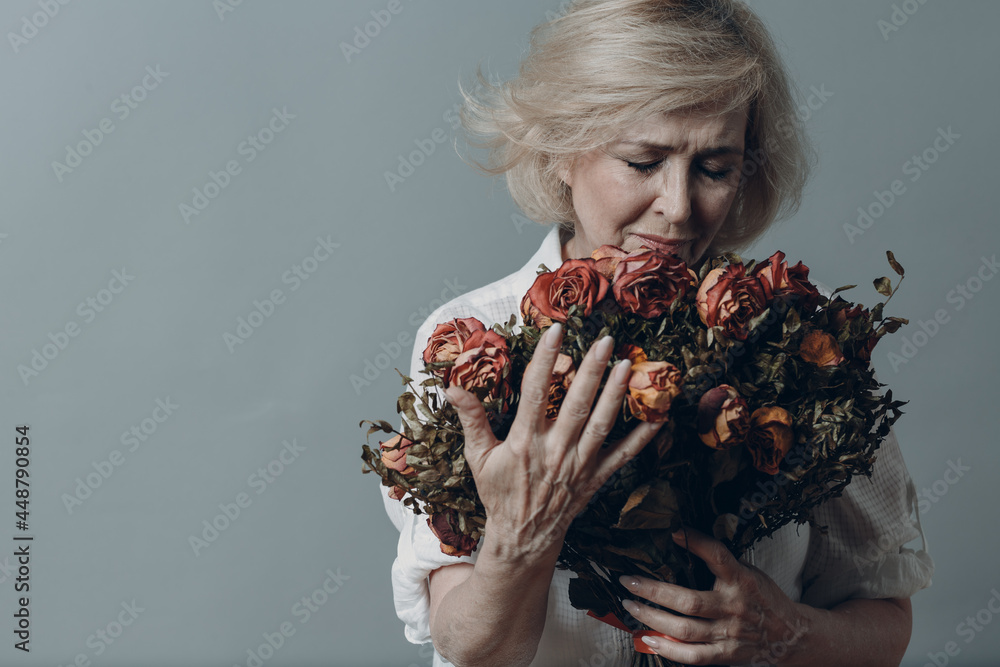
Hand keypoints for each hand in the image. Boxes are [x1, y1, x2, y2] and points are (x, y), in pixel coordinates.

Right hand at [444, 323, 663, 562]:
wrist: (522, 538)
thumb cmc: (500, 494)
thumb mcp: (478, 457)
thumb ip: (471, 419)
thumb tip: (452, 387)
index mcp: (525, 441)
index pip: (534, 392)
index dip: (545, 360)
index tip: (556, 332)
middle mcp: (555, 450)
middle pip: (577, 404)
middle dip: (592, 370)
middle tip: (604, 341)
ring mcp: (579, 464)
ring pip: (602, 424)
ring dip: (616, 394)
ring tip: (628, 365)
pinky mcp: (595, 477)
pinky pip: (623, 455)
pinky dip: (642, 437)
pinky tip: (658, 416)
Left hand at [619, 528, 809, 665]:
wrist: (790, 636)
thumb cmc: (764, 599)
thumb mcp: (750, 572)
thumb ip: (722, 563)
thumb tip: (684, 540)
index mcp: (741, 580)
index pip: (717, 556)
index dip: (696, 542)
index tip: (673, 532)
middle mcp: (733, 607)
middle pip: (688, 601)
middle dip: (653, 591)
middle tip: (629, 581)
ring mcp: (728, 634)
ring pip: (683, 629)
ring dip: (652, 618)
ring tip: (631, 606)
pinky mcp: (724, 655)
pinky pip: (692, 656)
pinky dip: (668, 650)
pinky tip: (649, 639)